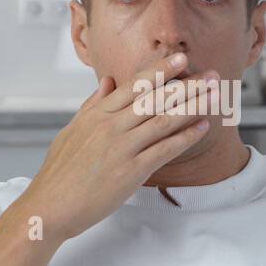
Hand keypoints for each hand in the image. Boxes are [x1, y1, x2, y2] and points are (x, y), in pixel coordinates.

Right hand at [21, 53, 218, 242]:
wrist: (49, 206)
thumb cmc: (59, 173)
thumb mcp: (72, 131)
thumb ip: (92, 105)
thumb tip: (108, 82)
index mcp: (97, 114)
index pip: (134, 85)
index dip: (160, 70)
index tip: (181, 58)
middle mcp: (111, 126)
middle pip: (155, 98)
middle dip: (187, 84)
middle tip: (212, 75)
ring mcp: (122, 148)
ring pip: (164, 119)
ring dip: (193, 105)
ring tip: (215, 96)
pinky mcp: (131, 171)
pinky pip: (164, 149)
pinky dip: (186, 137)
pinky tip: (203, 127)